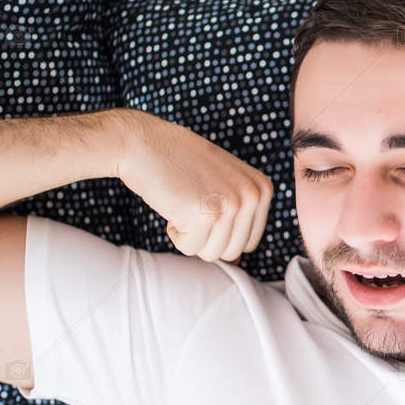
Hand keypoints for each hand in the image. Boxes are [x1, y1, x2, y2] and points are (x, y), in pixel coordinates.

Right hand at [115, 110, 274, 261]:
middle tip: (192, 202)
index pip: (249, 241)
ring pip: (212, 253)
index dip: (221, 231)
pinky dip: (175, 233)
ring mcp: (231, 205)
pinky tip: (174, 202)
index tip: (206, 203)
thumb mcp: (221, 183)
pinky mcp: (207, 215)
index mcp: (262, 188)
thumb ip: (237, 217)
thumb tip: (237, 261)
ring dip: (191, 234)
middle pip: (232, 251)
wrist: (143, 143)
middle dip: (207, 236)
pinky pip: (190, 248)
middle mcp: (253, 196)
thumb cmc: (178, 161)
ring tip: (184, 201)